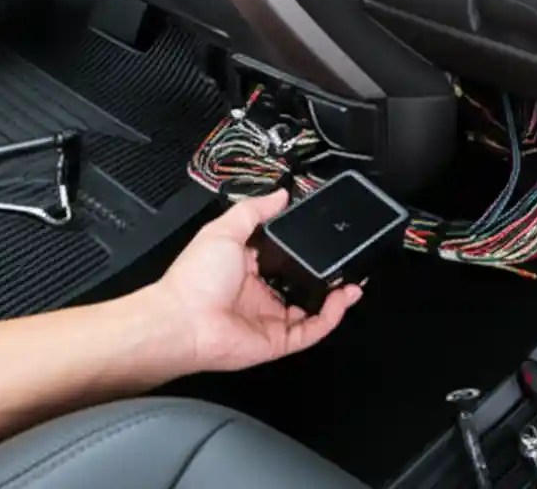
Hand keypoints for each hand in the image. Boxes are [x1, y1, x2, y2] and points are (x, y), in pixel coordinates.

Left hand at [145, 190, 362, 373]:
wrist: (183, 321)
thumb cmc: (194, 279)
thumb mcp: (224, 230)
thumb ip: (254, 210)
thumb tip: (279, 194)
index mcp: (246, 269)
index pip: (284, 258)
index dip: (305, 251)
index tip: (325, 239)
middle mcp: (260, 295)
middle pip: (302, 286)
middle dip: (326, 276)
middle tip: (345, 263)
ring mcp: (270, 320)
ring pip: (313, 311)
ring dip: (335, 298)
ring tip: (353, 281)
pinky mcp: (278, 341)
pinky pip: (312, 331)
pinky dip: (331, 317)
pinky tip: (342, 299)